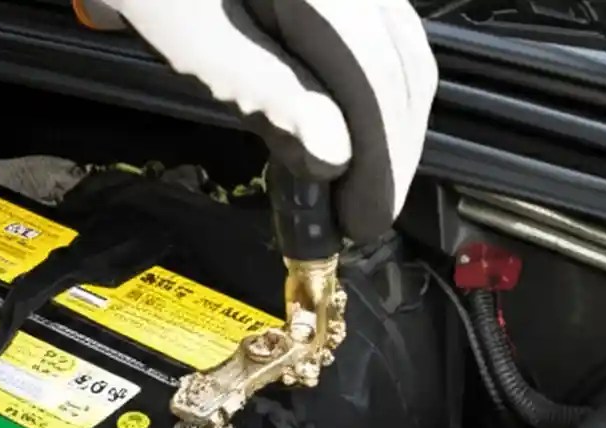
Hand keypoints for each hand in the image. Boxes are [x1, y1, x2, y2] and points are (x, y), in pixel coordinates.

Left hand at [77, 0, 437, 240]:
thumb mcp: (201, 43)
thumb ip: (271, 96)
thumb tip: (335, 156)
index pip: (377, 78)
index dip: (380, 160)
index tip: (363, 219)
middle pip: (405, 61)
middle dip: (393, 148)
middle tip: (367, 213)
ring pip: (401, 46)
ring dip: (387, 120)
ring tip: (363, 182)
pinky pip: (379, 30)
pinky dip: (371, 85)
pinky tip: (349, 126)